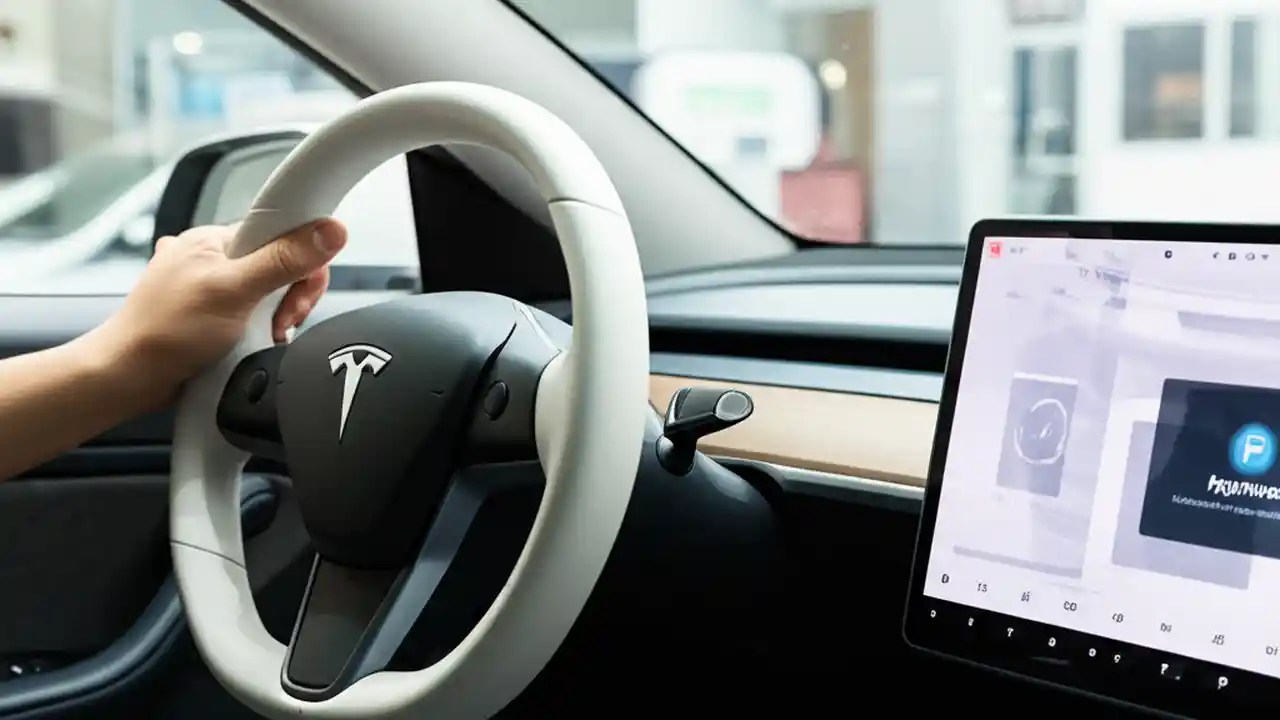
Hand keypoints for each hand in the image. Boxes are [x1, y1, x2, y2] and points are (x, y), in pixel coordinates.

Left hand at [86, 219, 347, 407]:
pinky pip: (258, 316)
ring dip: (277, 318)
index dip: (302, 261)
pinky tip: (253, 341)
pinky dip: (263, 331)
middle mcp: (216, 259)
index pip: (283, 232)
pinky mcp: (218, 316)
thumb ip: (283, 260)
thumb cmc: (163, 331)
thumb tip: (330, 231)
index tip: (300, 290)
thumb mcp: (233, 290)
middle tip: (281, 321)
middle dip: (290, 297)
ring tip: (263, 335)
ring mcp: (216, 288)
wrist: (130, 378)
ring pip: (272, 294)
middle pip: (283, 265)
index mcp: (216, 238)